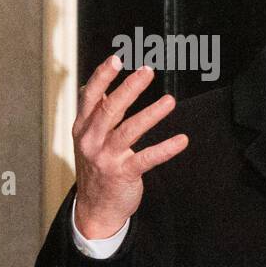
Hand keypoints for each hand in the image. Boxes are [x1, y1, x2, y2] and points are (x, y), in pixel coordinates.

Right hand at [72, 55, 187, 238]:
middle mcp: (91, 140)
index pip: (90, 97)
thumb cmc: (96, 168)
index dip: (102, 77)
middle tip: (148, 71)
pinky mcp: (122, 174)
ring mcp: (106, 158)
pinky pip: (146, 158)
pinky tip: (182, 140)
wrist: (95, 207)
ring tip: (170, 101)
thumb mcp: (87, 139)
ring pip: (129, 130)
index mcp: (83, 128)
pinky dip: (165, 148)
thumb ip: (94, 114)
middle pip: (110, 109)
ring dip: (151, 114)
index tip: (117, 59)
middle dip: (129, 88)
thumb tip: (96, 87)